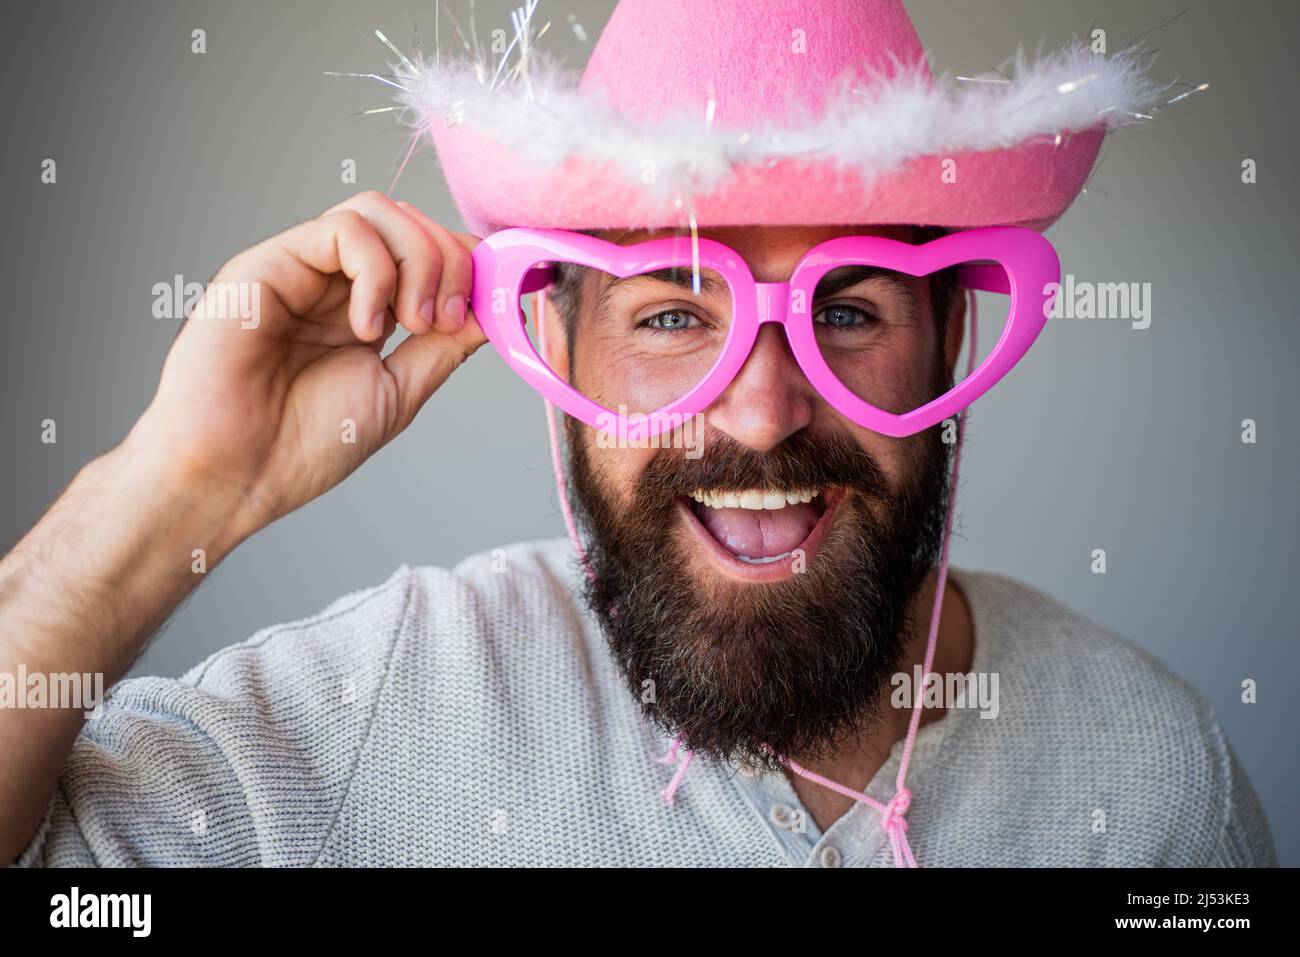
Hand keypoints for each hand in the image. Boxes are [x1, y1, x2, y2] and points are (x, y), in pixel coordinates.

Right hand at [130, 191, 485, 538]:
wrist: (236, 473)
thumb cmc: (303, 443)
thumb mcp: (399, 391)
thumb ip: (444, 346)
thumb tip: (493, 306)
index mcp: (364, 308)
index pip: (427, 250)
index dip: (467, 266)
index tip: (487, 308)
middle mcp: (333, 281)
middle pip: (410, 221)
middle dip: (451, 262)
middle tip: (446, 321)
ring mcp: (299, 268)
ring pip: (378, 210)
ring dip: (418, 260)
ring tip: (412, 324)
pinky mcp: (266, 263)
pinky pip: (341, 229)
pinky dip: (375, 271)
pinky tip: (366, 326)